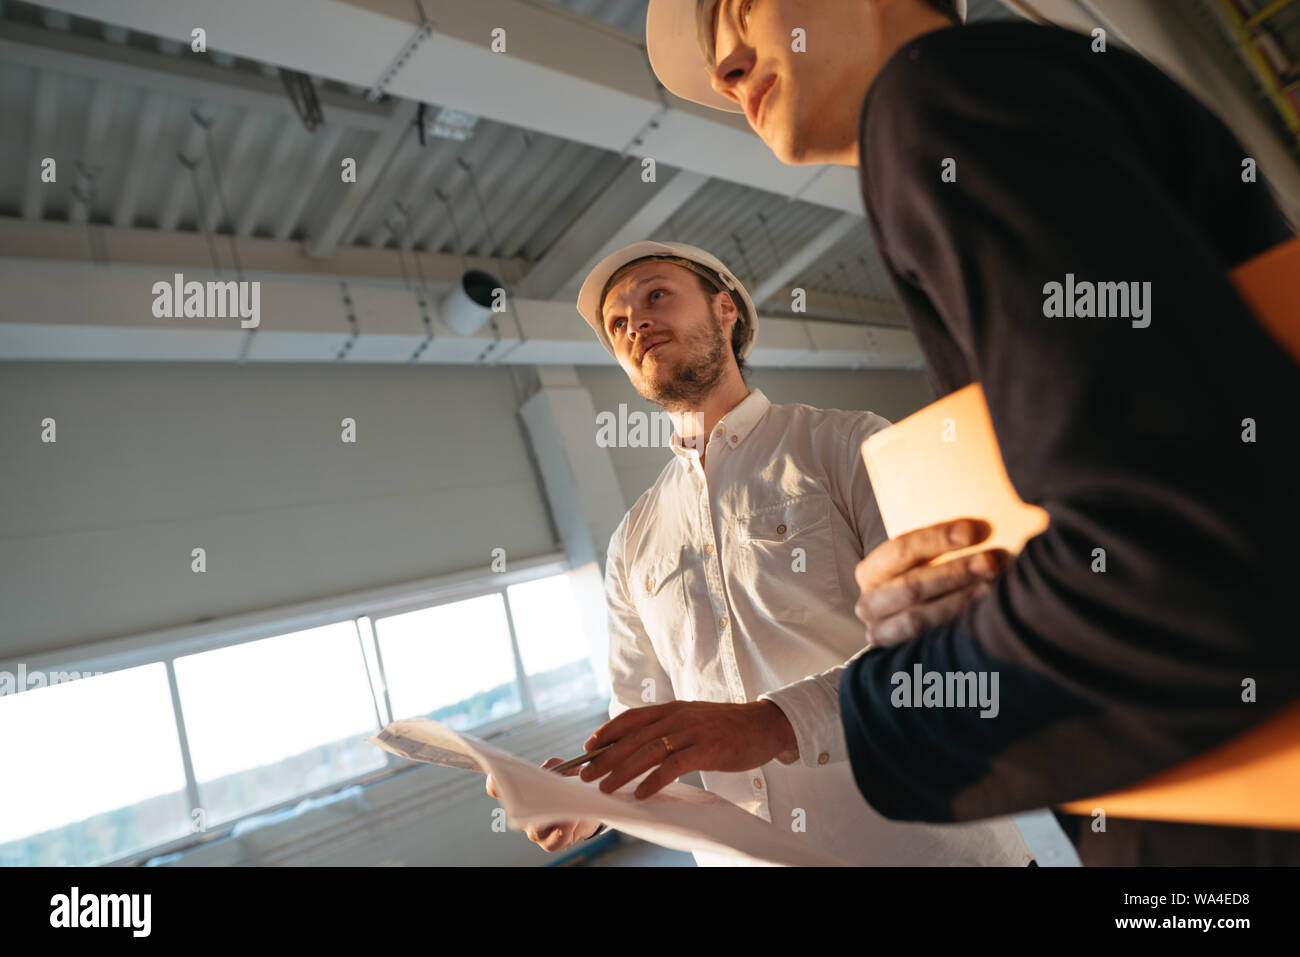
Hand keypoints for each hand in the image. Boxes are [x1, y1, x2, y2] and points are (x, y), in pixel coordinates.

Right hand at [485, 758, 601, 851]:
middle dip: (525, 805)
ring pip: (535, 830)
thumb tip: (551, 771)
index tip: (501, 775)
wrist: (587, 807)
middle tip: (535, 794)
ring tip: (565, 810)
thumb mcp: (566, 768)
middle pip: (514, 813)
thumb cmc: (571, 785)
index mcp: (521, 793)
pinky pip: (554, 840)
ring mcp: (536, 830)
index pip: (497, 788)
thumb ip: (556, 765)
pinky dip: (564, 831)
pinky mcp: (551, 843)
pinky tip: (572, 821)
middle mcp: (523, 813)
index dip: (494, 784)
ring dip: (549, 819)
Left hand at [577, 700, 797, 800]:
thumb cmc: (727, 727)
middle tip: (586, 774)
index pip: (631, 718)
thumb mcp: (693, 719)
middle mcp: (678, 717)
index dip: (607, 732)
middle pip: (633, 737)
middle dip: (606, 757)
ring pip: (648, 751)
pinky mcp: (707, 749)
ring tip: (606, 788)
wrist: (764, 725)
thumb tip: (641, 744)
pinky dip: (655, 780)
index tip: (588, 748)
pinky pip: (674, 766)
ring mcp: (692, 732)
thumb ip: (669, 728)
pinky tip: (642, 793)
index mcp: (672, 709)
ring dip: (623, 771)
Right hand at [854, 518, 1007, 647]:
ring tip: (991, 587)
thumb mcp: (924, 561)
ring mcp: (882, 635)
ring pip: (918, 619)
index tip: (972, 531)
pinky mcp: (898, 659)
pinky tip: (983, 616)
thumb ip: (939, 548)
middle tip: (990, 561)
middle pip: (910, 586)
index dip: (935, 539)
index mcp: (870, 572)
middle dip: (953, 573)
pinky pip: (928, 644)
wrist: (915, 624)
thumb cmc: (927, 580)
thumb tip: (979, 530)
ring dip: (958, 601)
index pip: (900, 550)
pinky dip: (956, 628)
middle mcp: (869, 604)